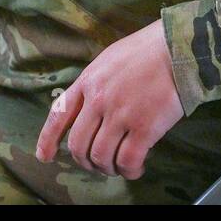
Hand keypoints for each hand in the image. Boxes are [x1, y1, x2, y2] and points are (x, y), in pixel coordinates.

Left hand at [35, 18, 183, 179]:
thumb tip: (90, 111)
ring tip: (118, 166)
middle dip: (85, 161)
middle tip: (97, 164)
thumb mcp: (108, 61)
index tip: (44, 156)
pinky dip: (129, 171)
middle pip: (78, 144)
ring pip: (101, 156)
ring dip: (108, 168)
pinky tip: (135, 168)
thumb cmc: (144, 52)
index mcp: (87, 81)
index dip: (48, 139)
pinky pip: (128, 160)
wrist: (175, 49)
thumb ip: (95, 85)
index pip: (59, 115)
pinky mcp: (144, 127)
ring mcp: (120, 114)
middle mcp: (98, 100)